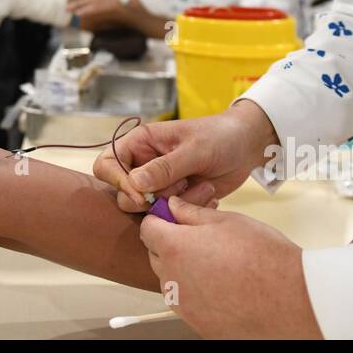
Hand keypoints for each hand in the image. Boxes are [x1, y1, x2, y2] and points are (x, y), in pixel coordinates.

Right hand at [92, 100, 274, 211]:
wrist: (246, 147)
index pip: (106, 165)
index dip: (118, 182)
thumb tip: (135, 184)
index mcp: (140, 143)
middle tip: (181, 186)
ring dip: (176, 203)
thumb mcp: (195, 149)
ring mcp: (159, 185)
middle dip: (153, 197)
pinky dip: (189, 209)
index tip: (142, 194)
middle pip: (123, 194)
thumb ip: (165, 167)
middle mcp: (144, 165)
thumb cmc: (219, 137)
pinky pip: (169, 215)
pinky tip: (207, 194)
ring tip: (201, 187)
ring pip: (149, 209)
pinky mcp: (174, 200)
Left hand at [140, 197, 322, 338]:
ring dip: (182, 270)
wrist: (291, 299)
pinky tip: (220, 285)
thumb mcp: (227, 221)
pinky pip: (185, 303)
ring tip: (215, 264)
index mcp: (176, 247)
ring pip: (170, 281)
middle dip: (170, 245)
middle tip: (200, 240)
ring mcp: (184, 304)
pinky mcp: (197, 323)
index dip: (160, 220)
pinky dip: (195, 293)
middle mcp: (173, 278)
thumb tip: (174, 206)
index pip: (147, 229)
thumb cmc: (264, 258)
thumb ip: (193, 213)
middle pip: (156, 255)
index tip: (173, 219)